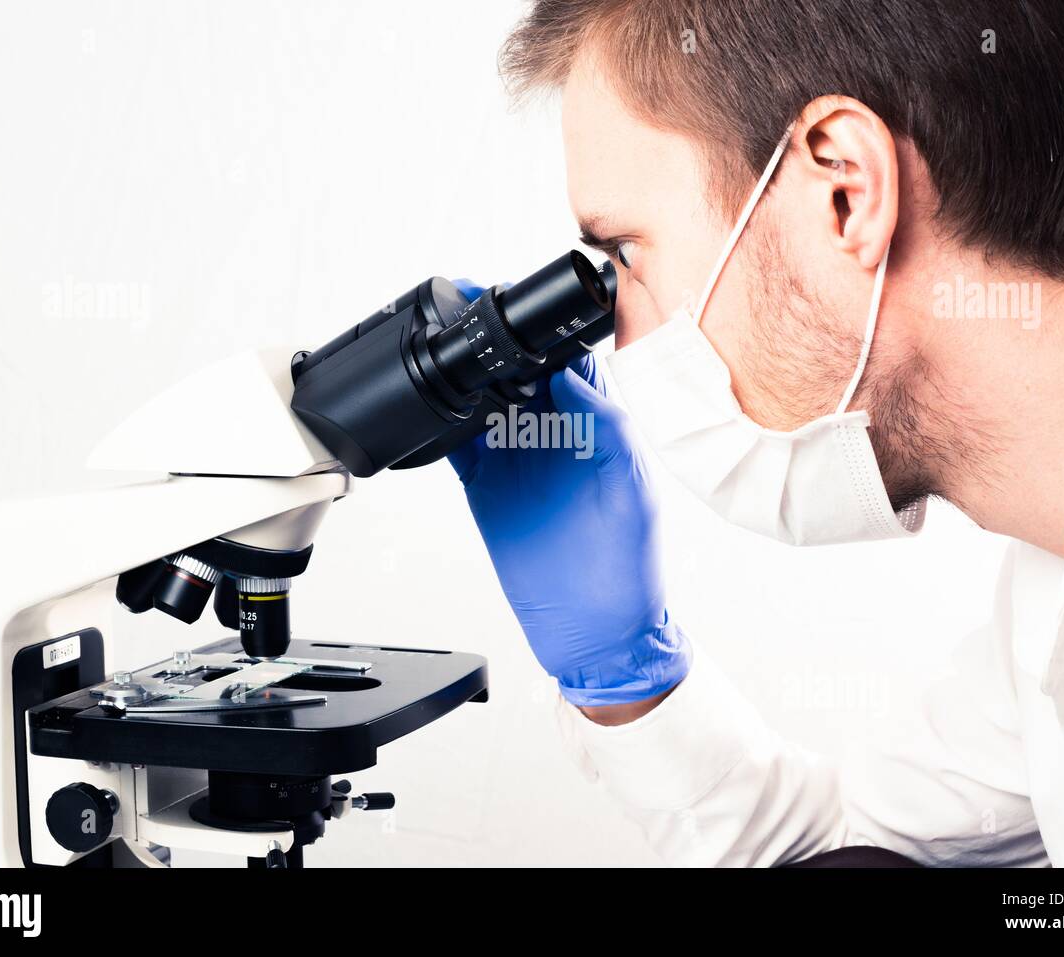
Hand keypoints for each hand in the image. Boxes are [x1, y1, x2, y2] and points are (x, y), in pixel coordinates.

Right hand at [448, 282, 690, 708]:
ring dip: (464, 376)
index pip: (567, 362)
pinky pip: (457, 446)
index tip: (521, 312)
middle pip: (518, 371)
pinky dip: (440, 426)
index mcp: (595, 426)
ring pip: (482, 400)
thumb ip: (610, 431)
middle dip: (494, 342)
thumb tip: (574, 377)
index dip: (544, 334)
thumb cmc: (632, 568)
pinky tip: (428, 408)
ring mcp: (517, 460)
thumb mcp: (635, 493)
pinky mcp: (486, 488)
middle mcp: (554, 435)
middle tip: (465, 313)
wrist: (596, 632)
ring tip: (442, 348)